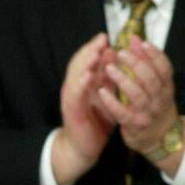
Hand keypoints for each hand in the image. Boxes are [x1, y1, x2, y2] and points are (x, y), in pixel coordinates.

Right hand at [53, 33, 116, 183]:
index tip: (105, 37)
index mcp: (83, 83)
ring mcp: (71, 98)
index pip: (86, 60)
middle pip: (79, 63)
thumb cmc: (95, 121)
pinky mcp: (71, 111)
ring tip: (95, 52)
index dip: (94, 47)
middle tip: (101, 39)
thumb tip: (113, 56)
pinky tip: (89, 75)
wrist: (82, 148)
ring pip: (75, 76)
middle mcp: (74, 87)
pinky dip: (81, 83)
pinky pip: (75, 95)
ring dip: (84, 63)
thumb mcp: (106, 95)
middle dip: (90, 50)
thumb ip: (108, 77)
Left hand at [96, 35, 179, 156]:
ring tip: (109, 68)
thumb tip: (134, 39)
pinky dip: (112, 102)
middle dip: (136, 64)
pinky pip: (122, 113)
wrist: (160, 138)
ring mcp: (147, 113)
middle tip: (121, 53)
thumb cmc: (155, 105)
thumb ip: (145, 62)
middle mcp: (159, 100)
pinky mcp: (134, 125)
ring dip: (123, 80)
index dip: (154, 55)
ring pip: (138, 95)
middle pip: (151, 79)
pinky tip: (101, 91)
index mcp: (166, 87)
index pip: (165, 68)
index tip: (142, 43)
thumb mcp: (156, 85)